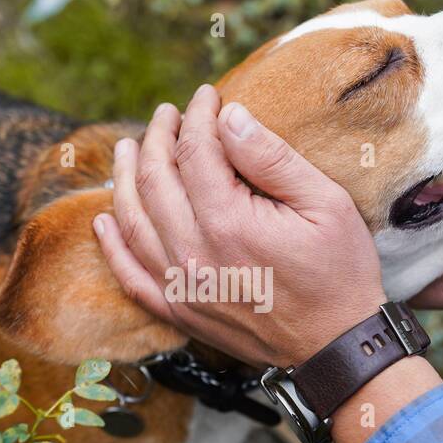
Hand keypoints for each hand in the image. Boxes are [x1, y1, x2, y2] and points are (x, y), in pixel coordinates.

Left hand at [92, 84, 386, 368]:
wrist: (337, 346)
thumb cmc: (339, 273)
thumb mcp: (325, 203)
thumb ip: (271, 158)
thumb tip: (229, 117)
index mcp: (229, 221)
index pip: (196, 151)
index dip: (198, 116)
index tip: (206, 97)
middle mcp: (194, 253)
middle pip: (155, 180)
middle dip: (158, 138)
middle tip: (165, 113)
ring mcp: (181, 286)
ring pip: (133, 221)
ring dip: (125, 178)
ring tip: (128, 149)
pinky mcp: (179, 312)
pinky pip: (130, 275)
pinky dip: (112, 246)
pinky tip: (103, 221)